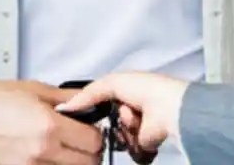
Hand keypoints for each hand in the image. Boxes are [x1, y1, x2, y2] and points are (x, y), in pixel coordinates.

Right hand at [0, 78, 102, 164]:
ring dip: (73, 161)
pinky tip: (49, 154)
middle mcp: (41, 151)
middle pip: (87, 163)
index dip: (97, 135)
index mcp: (49, 127)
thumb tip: (87, 100)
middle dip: (90, 151)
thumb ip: (68, 98)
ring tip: (65, 146)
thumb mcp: (38, 90)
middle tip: (83, 140)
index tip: (93, 130)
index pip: (93, 141)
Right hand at [56, 73, 188, 156]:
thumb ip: (88, 93)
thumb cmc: (146, 89)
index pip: (103, 106)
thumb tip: (65, 107)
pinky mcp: (146, 146)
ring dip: (125, 130)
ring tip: (136, 121)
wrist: (168, 108)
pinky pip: (131, 151)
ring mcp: (140, 130)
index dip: (96, 110)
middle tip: (125, 112)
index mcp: (127, 95)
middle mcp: (134, 113)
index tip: (89, 112)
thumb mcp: (111, 82)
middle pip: (109, 125)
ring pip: (118, 139)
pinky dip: (134, 143)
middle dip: (114, 121)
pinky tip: (141, 132)